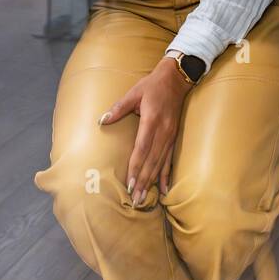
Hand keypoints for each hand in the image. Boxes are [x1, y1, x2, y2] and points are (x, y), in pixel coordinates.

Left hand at [98, 58, 190, 204]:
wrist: (176, 79)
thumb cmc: (152, 85)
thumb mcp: (134, 93)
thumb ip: (118, 108)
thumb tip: (102, 120)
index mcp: (152, 120)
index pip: (142, 149)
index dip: (136, 167)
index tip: (130, 183)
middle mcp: (163, 131)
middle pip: (152, 161)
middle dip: (143, 181)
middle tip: (136, 200)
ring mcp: (170, 136)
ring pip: (160, 163)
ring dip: (152, 182)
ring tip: (145, 198)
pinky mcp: (173, 138)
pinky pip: (170, 160)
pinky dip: (166, 176)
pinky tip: (164, 190)